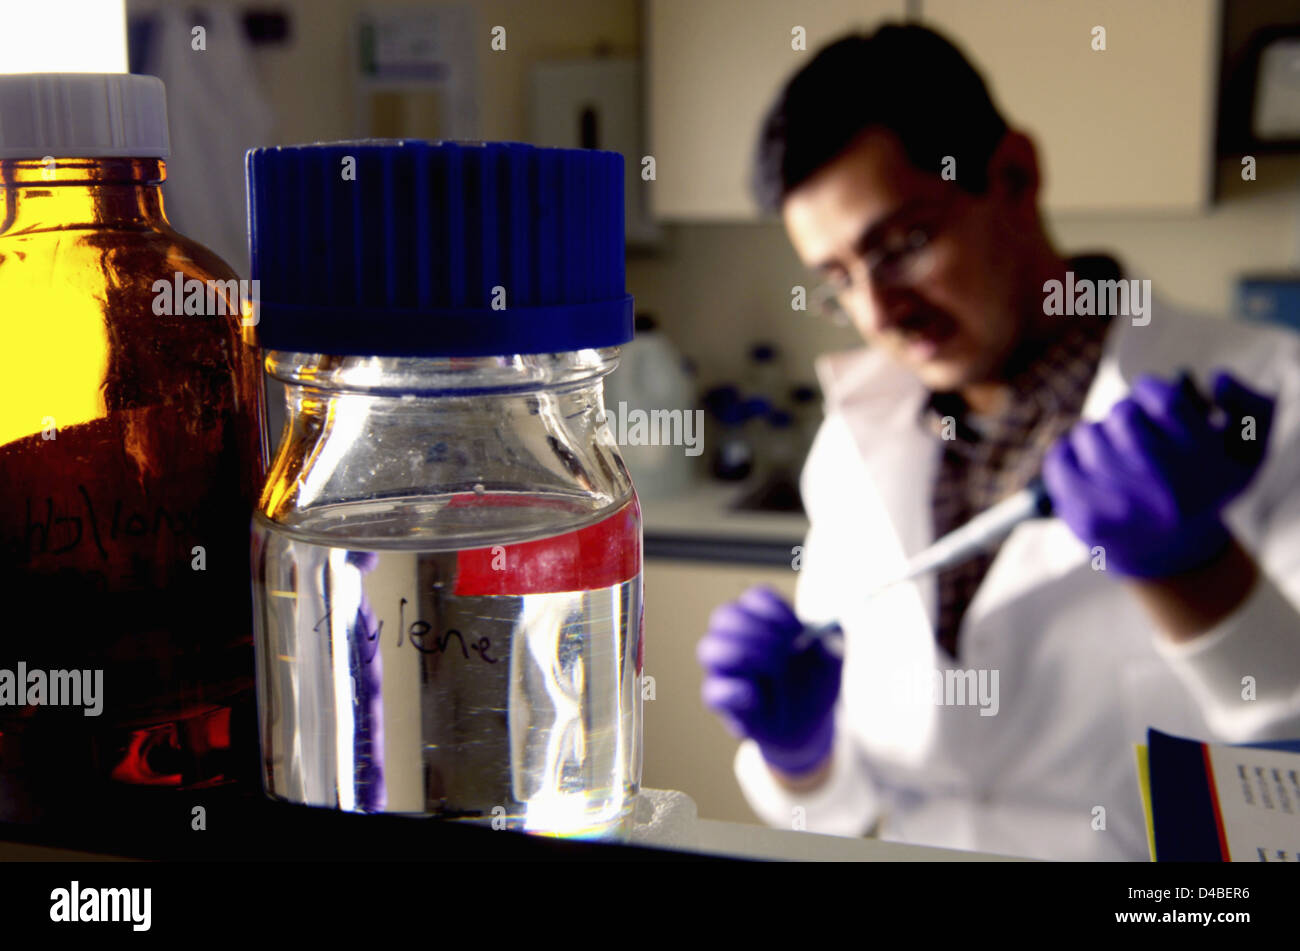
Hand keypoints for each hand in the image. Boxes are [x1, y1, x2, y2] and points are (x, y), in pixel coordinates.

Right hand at [697, 586, 841, 774]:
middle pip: (724, 615)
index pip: (754, 598)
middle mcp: (735, 640)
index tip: (798, 631)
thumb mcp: (834, 660)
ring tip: (774, 670)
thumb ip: (834, 638)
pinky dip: (737, 691)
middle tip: (786, 650)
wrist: (809, 726)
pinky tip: (758, 697)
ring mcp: (724, 670)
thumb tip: (821, 630)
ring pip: (709, 648)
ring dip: (745, 654)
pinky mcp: (722, 701)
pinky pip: (713, 691)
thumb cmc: (814, 686)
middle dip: (759, 631)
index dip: (775, 610)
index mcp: (760, 622)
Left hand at [1042, 370, 1274, 578]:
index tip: (1149, 399)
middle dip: (1124, 416)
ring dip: (1098, 435)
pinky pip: (1059, 456)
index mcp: (1204, 465)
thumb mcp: (1246, 455)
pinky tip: (1090, 470)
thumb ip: (1250, 409)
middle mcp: (1162, 484)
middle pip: (1122, 414)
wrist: (1170, 556)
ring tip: (1115, 457)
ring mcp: (1120, 502)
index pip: (1165, 402)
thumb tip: (1218, 379)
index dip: (1150, 391)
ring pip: (1088, 432)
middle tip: (1133, 434)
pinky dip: (1070, 454)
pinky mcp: (1086, 515)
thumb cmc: (1202, 492)